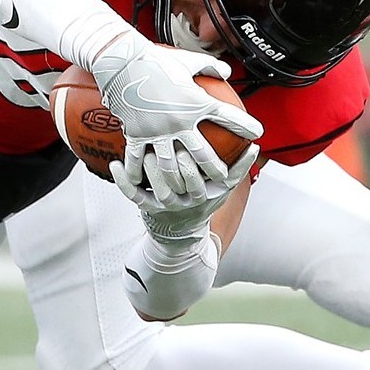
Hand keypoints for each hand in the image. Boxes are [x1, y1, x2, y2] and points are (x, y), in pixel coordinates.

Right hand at [91, 31, 262, 194]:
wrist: (121, 63)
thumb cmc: (155, 59)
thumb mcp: (187, 60)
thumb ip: (210, 67)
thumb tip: (226, 72)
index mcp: (195, 103)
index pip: (227, 117)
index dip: (245, 126)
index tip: (257, 133)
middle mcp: (179, 121)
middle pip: (203, 154)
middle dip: (216, 169)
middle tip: (223, 177)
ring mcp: (158, 131)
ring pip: (173, 165)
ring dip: (181, 179)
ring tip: (185, 187)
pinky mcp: (137, 134)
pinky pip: (138, 159)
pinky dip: (138, 173)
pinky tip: (139, 180)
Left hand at [111, 142, 256, 240]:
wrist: (180, 231)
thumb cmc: (203, 199)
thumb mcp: (224, 187)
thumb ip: (238, 167)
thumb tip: (255, 145)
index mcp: (207, 193)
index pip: (201, 173)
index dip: (195, 157)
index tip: (189, 138)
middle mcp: (187, 201)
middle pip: (179, 178)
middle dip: (174, 158)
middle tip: (166, 138)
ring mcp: (166, 206)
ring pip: (158, 185)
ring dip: (150, 165)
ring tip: (145, 147)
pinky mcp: (147, 208)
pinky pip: (133, 194)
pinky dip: (123, 181)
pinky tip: (114, 165)